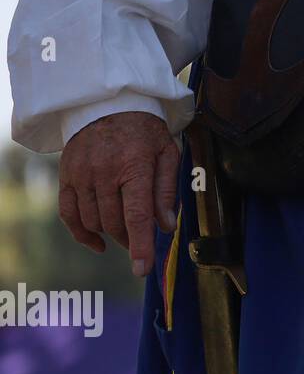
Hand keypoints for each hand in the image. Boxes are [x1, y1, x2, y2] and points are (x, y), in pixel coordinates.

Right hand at [58, 111, 179, 277]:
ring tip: (126, 231)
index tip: (142, 270)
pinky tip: (98, 243)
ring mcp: (81, 175)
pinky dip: (82, 233)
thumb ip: (166, 191)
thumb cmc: (145, 130)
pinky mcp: (66, 176)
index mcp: (135, 166)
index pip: (137, 215)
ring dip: (110, 234)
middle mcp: (104, 173)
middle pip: (115, 223)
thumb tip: (166, 226)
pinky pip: (69, 214)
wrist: (108, 103)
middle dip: (130, 239)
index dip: (141, 245)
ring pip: (93, 221)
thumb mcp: (167, 153)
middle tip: (142, 239)